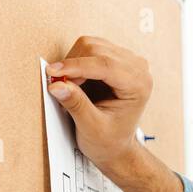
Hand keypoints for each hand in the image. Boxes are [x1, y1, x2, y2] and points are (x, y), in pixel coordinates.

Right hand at [47, 36, 150, 171]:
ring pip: (90, 45)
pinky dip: (77, 62)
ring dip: (74, 64)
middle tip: (61, 88)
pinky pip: (89, 48)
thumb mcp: (91, 127)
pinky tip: (78, 82)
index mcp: (139, 85)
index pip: (105, 64)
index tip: (53, 72)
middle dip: (73, 66)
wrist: (116, 146)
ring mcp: (127, 59)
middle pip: (96, 50)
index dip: (76, 66)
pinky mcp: (115, 57)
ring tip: (72, 89)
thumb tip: (56, 84)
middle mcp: (137, 68)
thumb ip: (76, 104)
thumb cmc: (109, 141)